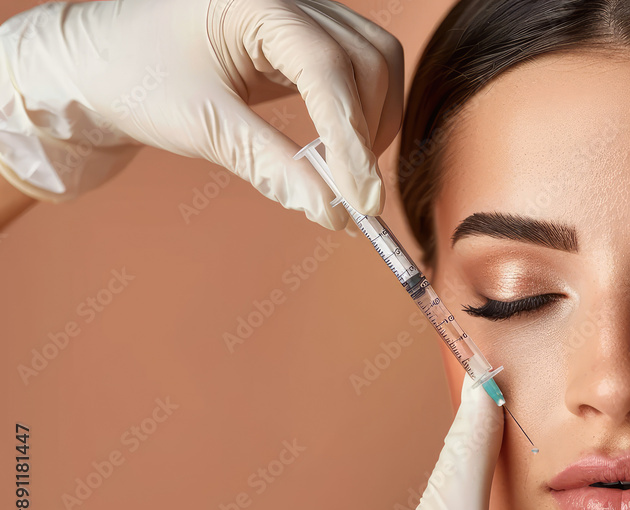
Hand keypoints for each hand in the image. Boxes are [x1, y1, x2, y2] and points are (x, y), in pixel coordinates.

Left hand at [0, 0, 402, 228]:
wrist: (98, 62)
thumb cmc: (136, 80)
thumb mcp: (203, 127)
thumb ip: (273, 166)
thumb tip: (333, 213)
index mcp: (258, 3)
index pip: (329, 69)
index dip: (352, 138)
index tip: (362, 201)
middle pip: (369, 61)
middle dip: (368, 129)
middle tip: (352, 194)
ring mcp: (302, 15)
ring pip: (375, 63)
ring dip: (373, 122)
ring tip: (344, 172)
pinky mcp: (302, 39)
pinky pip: (356, 71)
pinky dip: (359, 114)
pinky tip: (337, 149)